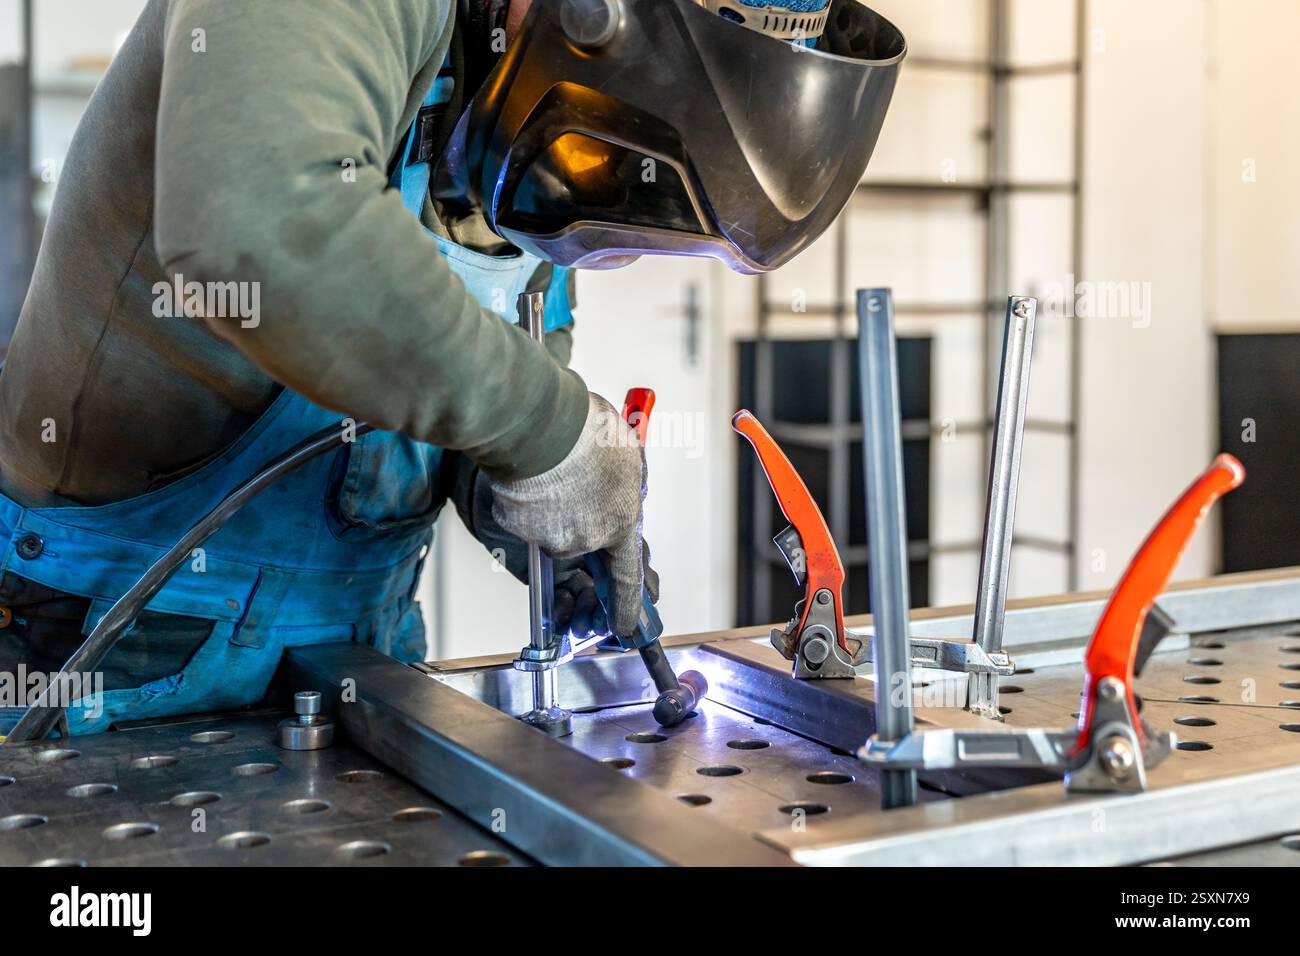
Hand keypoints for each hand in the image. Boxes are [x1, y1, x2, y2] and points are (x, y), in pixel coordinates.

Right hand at [485, 392, 649, 636]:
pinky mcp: (518, 525)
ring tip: (556, 470)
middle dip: (583, 519)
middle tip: (578, 488)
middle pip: (587, 543)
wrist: (539, 423)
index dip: (627, 606)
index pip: (628, 578)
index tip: (625, 625)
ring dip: (556, 508)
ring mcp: (550, 534)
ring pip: (555, 529)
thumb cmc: (586, 432)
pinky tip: (534, 475)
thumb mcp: (630, 455)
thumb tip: (630, 488)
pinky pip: (526, 518)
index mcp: (621, 522)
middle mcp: (587, 537)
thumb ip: (631, 483)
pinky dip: (529, 501)